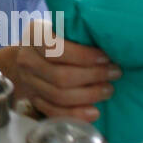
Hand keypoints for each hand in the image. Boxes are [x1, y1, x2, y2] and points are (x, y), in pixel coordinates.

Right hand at [7, 21, 121, 122]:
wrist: (30, 55)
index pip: (56, 49)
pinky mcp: (34, 99)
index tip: (106, 57)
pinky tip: (95, 112)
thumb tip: (111, 42)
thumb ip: (79, 33)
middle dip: (93, 76)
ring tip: (109, 89)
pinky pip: (54, 112)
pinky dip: (76, 114)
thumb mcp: (62, 27)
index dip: (83, 56)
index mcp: (34, 35)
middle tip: (114, 73)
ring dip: (89, 95)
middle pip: (60, 76)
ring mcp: (29, 82)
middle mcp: (27, 59)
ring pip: (59, 96)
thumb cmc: (56, 38)